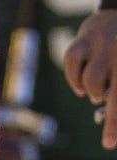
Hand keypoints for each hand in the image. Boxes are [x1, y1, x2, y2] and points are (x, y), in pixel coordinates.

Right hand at [64, 10, 116, 148]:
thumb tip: (104, 111)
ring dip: (91, 92)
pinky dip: (74, 78)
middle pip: (104, 92)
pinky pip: (71, 63)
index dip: (115, 124)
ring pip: (89, 81)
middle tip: (105, 126)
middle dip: (106, 114)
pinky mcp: (83, 39)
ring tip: (95, 92)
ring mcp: (101, 46)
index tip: (108, 143)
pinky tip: (81, 85)